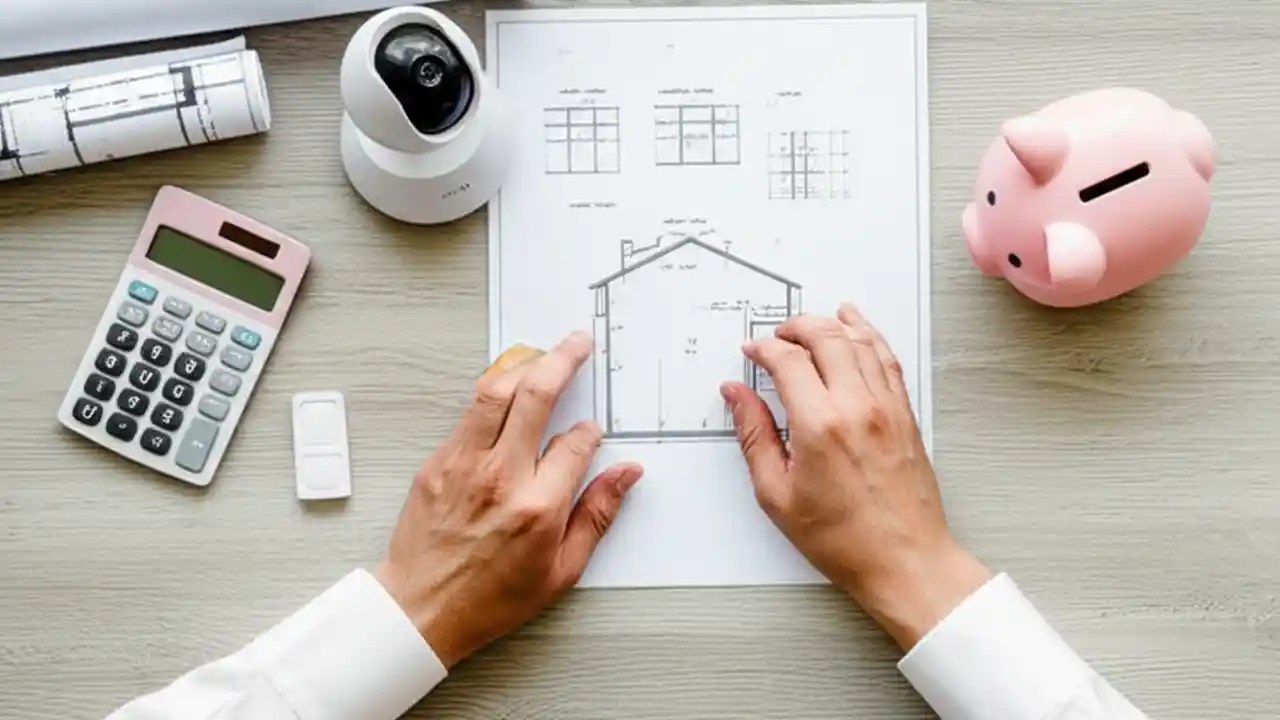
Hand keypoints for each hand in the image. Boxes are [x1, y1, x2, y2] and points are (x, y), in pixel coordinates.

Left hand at [375, 332, 642, 666]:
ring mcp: (463, 464)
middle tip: (578, 344)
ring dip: (524, 363)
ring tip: (542, 353)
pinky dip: (491, 393)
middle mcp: (500, 477)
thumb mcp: (562, 571)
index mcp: (537, 507)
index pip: (575, 442)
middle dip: (563, 360)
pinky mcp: (437, 462)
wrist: (420, 609)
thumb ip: (597, 515)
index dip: (589, 432)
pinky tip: (505, 389)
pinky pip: (468, 413)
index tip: (590, 433)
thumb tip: (625, 475)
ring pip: (496, 391)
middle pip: (536, 395)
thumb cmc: (488, 599)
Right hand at [721, 305, 989, 649]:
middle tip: (778, 334)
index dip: (763, 348)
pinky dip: (871, 337)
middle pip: (826, 337)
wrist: (905, 562)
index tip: (752, 352)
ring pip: (861, 341)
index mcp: (820, 425)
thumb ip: (754, 435)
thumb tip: (737, 396)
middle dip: (796, 326)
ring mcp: (888, 407)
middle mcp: (858, 407)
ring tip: (815, 320)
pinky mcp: (906, 415)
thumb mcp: (777, 494)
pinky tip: (860, 330)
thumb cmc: (844, 540)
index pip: (787, 361)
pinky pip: (888, 360)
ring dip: (833, 323)